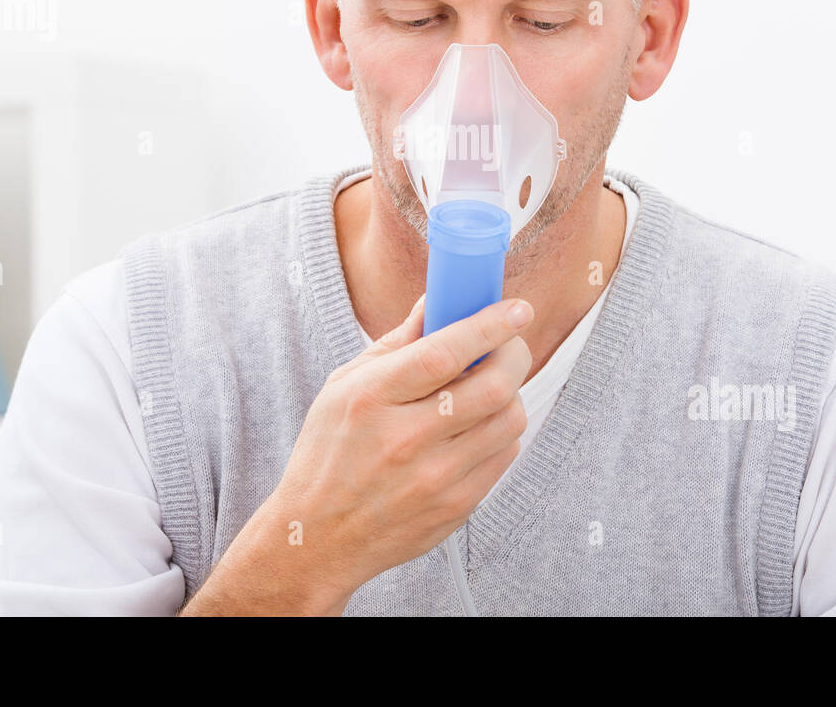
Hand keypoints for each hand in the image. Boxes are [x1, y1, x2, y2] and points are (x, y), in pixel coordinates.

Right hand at [264, 292, 533, 607]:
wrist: (318, 538)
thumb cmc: (329, 452)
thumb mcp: (343, 386)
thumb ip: (397, 343)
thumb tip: (437, 299)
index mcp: (372, 399)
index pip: (444, 353)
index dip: (489, 325)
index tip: (517, 308)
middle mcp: (406, 440)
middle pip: (492, 386)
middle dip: (514, 355)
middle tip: (509, 345)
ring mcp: (435, 479)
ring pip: (509, 420)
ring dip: (510, 393)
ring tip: (488, 387)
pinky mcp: (456, 507)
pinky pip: (505, 455)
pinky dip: (500, 431)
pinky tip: (477, 427)